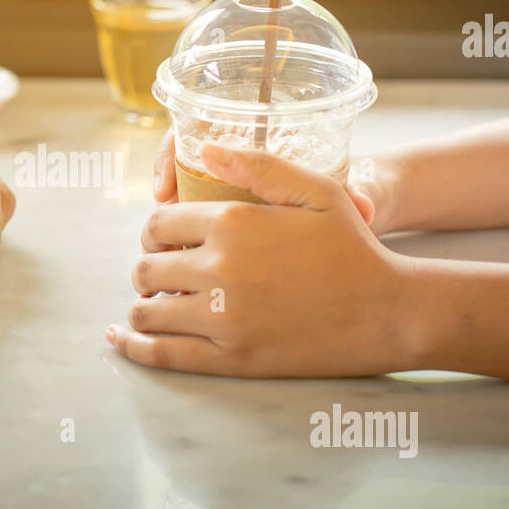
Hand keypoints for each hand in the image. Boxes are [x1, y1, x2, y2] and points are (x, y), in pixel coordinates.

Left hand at [109, 142, 416, 376]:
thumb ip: (257, 167)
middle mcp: (219, 269)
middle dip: (148, 268)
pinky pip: (162, 354)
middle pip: (146, 268)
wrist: (389, 312)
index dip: (154, 232)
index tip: (164, 240)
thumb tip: (204, 150)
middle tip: (162, 273)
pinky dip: (133, 348)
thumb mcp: (315, 192)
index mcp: (234, 223)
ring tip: (154, 304)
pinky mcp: (230, 358)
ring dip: (142, 306)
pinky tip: (118, 341)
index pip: (158, 224)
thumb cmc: (354, 247)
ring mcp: (222, 318)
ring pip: (147, 312)